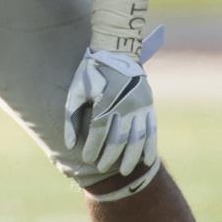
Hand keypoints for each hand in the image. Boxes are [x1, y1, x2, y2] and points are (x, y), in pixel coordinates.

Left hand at [63, 48, 158, 175]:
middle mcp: (125, 104)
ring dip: (131, 157)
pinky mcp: (149, 105)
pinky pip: (152, 130)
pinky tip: (147, 161)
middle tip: (102, 168)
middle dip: (110, 156)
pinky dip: (150, 147)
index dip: (93, 147)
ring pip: (138, 138)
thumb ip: (71, 118)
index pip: (99, 131)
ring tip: (125, 171)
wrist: (116, 50)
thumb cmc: (91, 72)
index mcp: (106, 99)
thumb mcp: (76, 91)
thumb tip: (69, 144)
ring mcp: (140, 105)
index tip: (87, 158)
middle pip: (119, 138)